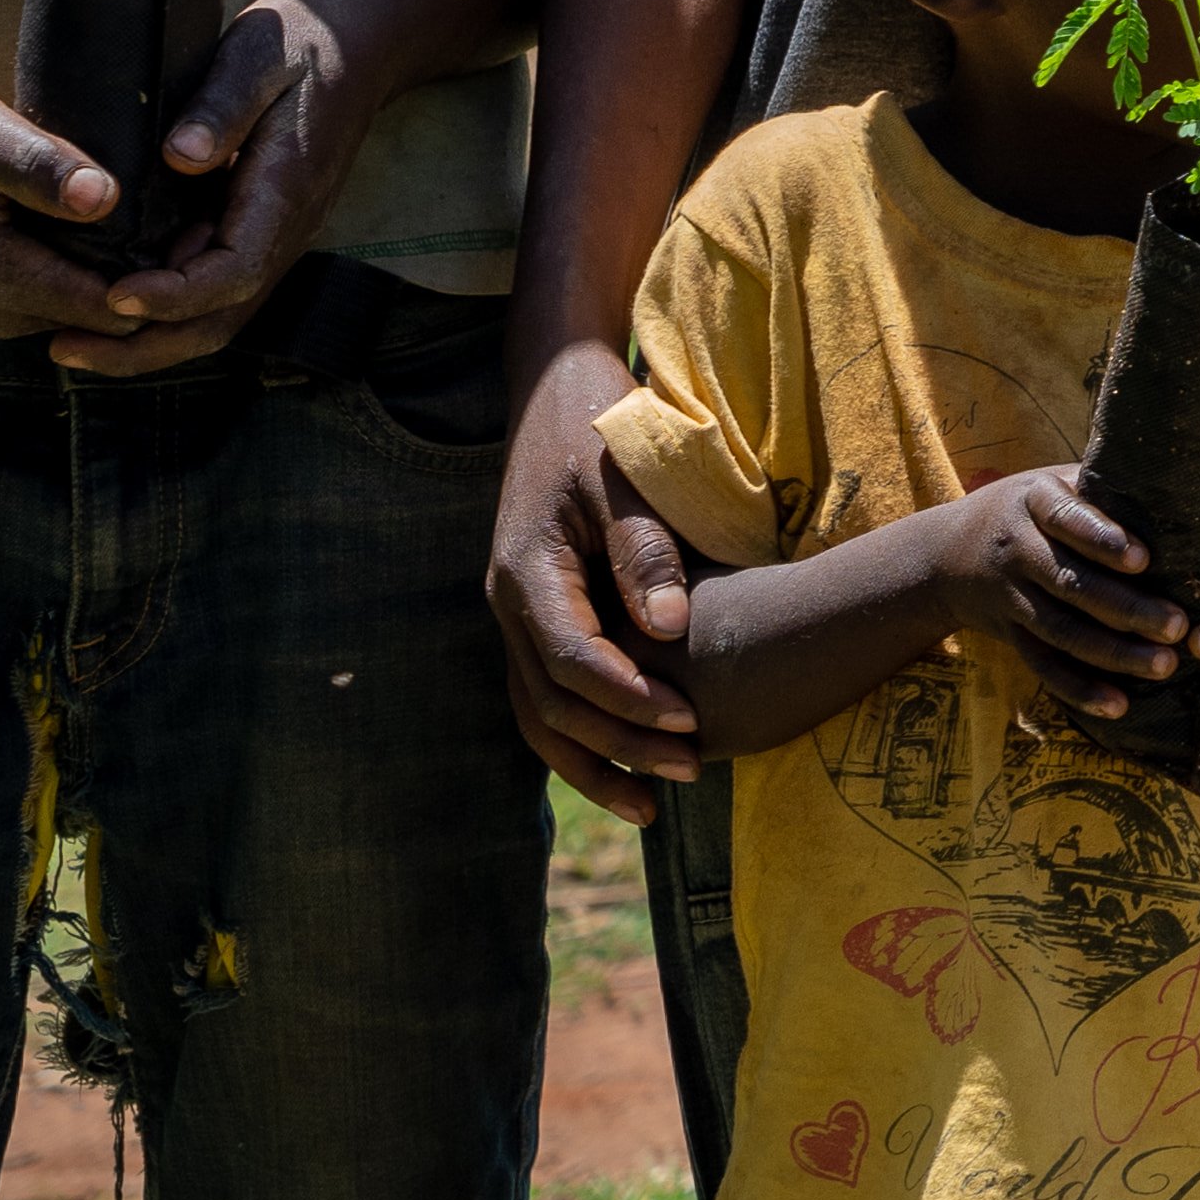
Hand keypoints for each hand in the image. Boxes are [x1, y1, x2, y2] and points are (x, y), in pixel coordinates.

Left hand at [57, 0, 386, 375]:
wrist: (362, 43)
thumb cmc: (302, 42)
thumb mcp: (259, 53)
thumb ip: (222, 104)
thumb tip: (180, 158)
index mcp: (286, 191)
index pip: (235, 271)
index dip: (175, 295)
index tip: (112, 294)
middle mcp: (286, 228)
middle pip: (222, 317)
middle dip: (146, 346)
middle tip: (65, 350)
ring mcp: (276, 234)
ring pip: (218, 314)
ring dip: (149, 340)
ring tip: (72, 344)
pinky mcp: (259, 229)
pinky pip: (214, 288)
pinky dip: (164, 310)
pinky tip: (110, 300)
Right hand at [487, 335, 702, 815]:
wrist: (558, 394)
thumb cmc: (601, 429)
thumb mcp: (625, 478)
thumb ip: (645, 550)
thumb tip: (669, 629)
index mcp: (527, 571)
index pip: (569, 657)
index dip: (625, 697)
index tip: (685, 721)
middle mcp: (509, 604)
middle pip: (552, 702)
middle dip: (618, 745)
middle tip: (690, 771)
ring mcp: (516, 615)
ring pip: (538, 713)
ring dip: (592, 761)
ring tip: (651, 805)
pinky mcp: (534, 618)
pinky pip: (546, 694)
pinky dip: (580, 736)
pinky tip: (623, 767)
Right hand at [940, 466, 1198, 722]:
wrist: (944, 554)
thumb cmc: (1028, 508)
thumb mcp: (1052, 482)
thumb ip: (1103, 486)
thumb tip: (1183, 483)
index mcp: (1034, 502)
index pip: (1068, 519)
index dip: (1102, 540)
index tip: (1144, 559)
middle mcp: (1018, 550)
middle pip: (1072, 584)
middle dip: (1126, 609)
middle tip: (1178, 626)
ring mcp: (1011, 598)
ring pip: (1062, 631)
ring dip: (1114, 654)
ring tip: (1164, 666)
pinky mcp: (1011, 636)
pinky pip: (1044, 666)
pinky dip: (1079, 689)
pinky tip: (1118, 706)